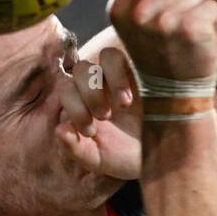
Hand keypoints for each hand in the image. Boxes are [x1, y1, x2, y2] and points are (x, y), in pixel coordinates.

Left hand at [54, 46, 142, 178]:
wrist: (157, 154)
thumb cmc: (123, 156)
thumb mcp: (97, 159)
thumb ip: (74, 149)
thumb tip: (59, 129)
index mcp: (80, 105)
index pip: (66, 90)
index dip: (74, 109)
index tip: (91, 132)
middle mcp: (94, 87)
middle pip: (78, 71)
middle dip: (88, 96)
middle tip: (105, 117)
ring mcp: (112, 77)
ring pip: (95, 61)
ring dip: (101, 84)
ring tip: (121, 106)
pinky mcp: (132, 71)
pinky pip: (113, 56)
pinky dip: (116, 73)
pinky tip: (128, 99)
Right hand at [106, 0, 216, 80]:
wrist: (175, 92)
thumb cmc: (160, 48)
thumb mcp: (139, 15)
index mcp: (119, 6)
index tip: (168, 1)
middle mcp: (137, 12)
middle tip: (183, 15)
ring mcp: (162, 20)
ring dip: (201, 2)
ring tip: (191, 27)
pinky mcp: (189, 28)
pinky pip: (211, 2)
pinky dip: (213, 15)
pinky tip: (203, 35)